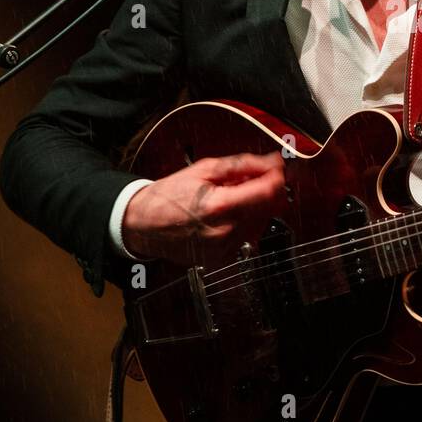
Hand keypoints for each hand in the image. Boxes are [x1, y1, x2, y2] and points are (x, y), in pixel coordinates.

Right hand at [123, 152, 287, 266]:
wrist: (144, 224)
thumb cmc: (169, 196)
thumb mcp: (204, 169)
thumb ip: (243, 165)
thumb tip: (272, 162)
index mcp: (219, 206)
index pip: (268, 192)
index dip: (277, 177)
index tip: (277, 170)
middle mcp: (225, 231)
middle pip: (269, 208)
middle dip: (265, 191)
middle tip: (249, 180)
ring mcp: (225, 248)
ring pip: (261, 223)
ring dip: (255, 208)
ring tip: (232, 198)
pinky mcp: (223, 259)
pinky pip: (248, 238)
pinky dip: (245, 223)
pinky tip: (227, 216)